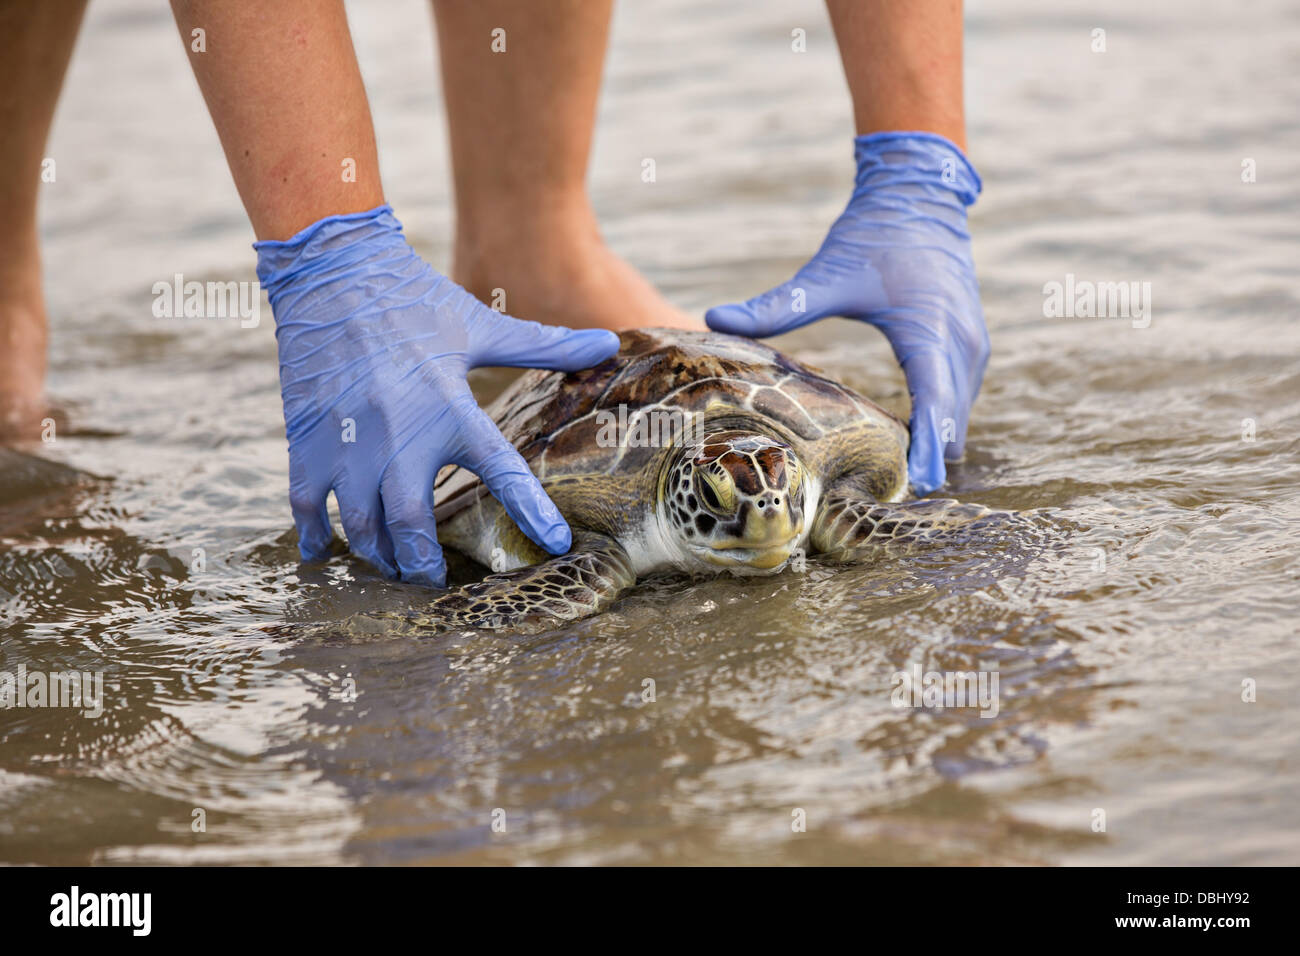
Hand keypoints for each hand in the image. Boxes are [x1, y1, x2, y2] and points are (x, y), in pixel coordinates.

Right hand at [255, 205, 619, 586]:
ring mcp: (348, 442)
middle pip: (410, 524)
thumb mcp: (481, 326)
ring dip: (378, 555)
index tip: (557, 545)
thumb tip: (607, 342)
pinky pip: (307, 505)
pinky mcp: (308, 440)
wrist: (334, 274)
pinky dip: (317, 536)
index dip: (531, 512)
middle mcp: (399, 434)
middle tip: (435, 581)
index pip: (502, 472)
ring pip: (362, 524)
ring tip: (393, 567)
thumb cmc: (414, 301)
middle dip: (423, 564)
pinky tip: (327, 552)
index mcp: (450, 409)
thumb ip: (544, 345)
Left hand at [705, 132, 987, 494]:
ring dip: (937, 441)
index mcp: (929, 329)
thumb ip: (777, 305)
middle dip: (930, 457)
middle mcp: (961, 341)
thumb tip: (715, 317)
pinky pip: (959, 394)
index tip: (921, 483)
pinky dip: (942, 419)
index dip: (928, 445)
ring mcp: (973, 343)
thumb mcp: (826, 273)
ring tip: (906, 482)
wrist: (920, 194)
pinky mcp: (970, 342)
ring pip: (958, 409)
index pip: (934, 400)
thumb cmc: (874, 233)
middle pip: (951, 417)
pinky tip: (916, 445)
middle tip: (897, 498)